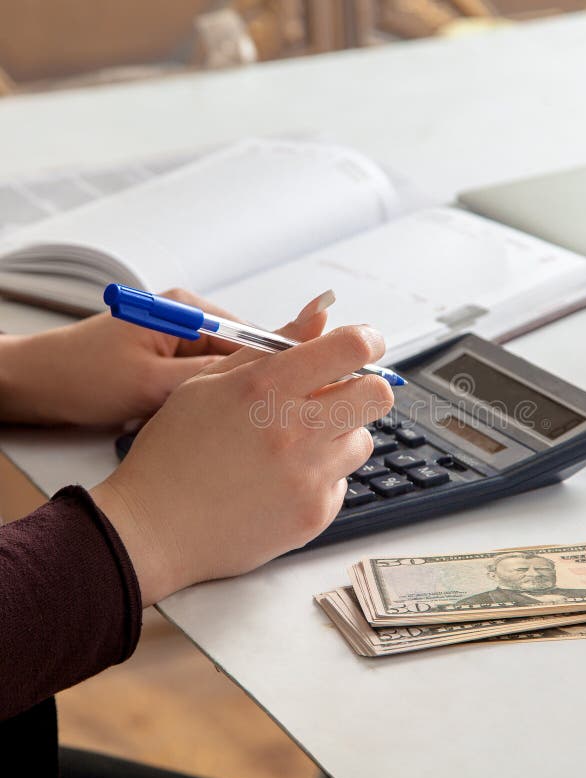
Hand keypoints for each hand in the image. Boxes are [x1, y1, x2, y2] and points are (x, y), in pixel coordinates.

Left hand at [0, 288, 333, 426]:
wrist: (32, 385)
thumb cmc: (82, 377)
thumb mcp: (154, 385)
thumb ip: (217, 377)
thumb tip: (274, 373)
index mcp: (190, 311)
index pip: (258, 337)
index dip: (291, 363)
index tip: (324, 385)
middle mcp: (192, 321)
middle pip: (252, 356)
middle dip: (266, 387)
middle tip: (279, 420)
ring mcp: (184, 343)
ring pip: (235, 375)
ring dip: (240, 400)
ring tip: (247, 428)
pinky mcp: (174, 364)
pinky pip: (213, 385)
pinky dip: (220, 406)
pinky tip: (223, 428)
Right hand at [90, 322, 393, 605]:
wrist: (152, 530)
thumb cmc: (174, 452)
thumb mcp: (209, 383)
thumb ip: (272, 345)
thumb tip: (321, 312)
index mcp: (266, 388)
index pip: (351, 348)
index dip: (367, 341)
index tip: (364, 345)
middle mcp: (295, 430)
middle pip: (376, 394)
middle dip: (364, 388)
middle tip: (336, 395)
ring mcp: (309, 477)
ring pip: (362, 440)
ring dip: (339, 436)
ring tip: (294, 446)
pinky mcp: (314, 514)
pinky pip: (341, 482)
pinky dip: (321, 476)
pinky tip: (281, 481)